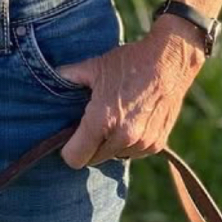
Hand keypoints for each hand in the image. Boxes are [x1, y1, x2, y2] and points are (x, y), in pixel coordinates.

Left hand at [54, 23, 205, 167]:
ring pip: (114, 157)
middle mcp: (123, 137)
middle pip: (93, 160)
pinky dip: (128, 144)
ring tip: (110, 121)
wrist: (170, 62)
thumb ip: (67, 76)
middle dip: (87, 147)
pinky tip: (128, 122)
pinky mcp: (158, 144)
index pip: (75, 158)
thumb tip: (51, 77)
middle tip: (88, 126)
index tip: (68, 138)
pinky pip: (134, 153)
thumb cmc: (129, 63)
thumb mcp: (93, 67)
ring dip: (109, 146)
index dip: (67, 150)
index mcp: (102, 121)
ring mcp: (143, 143)